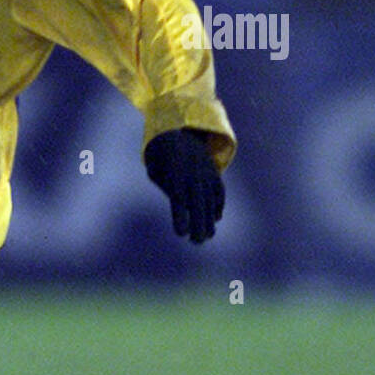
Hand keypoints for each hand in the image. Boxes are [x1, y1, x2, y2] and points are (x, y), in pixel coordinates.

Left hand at [144, 128, 223, 243]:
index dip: (180, 217)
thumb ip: (165, 187)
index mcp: (176, 174)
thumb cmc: (161, 157)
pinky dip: (217, 205)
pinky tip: (215, 220)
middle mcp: (194, 175)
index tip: (181, 233)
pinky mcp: (214, 173)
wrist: (180, 132)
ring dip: (209, 220)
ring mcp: (206, 174)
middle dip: (198, 224)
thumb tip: (183, 208)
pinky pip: (218, 192)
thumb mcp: (155, 170)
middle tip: (196, 242)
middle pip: (197, 203)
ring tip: (205, 237)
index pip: (178, 200)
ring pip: (210, 200)